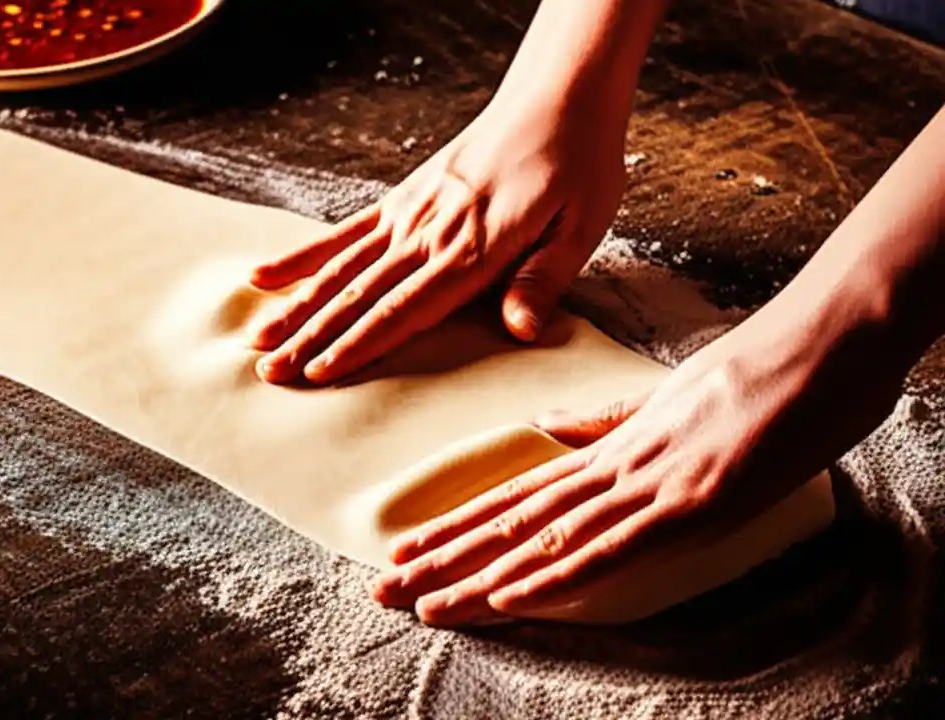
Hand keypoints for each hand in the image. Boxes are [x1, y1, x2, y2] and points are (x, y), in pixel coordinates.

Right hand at [247, 91, 629, 384]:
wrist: (556, 97)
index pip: (404, 309)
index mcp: (474, 249)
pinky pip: (345, 232)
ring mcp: (410, 213)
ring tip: (258, 338)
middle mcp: (431, 233)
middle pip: (360, 295)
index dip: (359, 344)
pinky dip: (303, 256)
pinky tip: (266, 276)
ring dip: (298, 306)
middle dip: (311, 337)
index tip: (319, 373)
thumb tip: (519, 330)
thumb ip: (541, 279)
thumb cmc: (575, 164)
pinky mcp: (403, 198)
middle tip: (269, 372)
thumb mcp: (580, 225)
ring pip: (342, 269)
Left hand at [369, 310, 903, 626]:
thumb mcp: (667, 400)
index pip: (516, 495)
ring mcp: (650, 487)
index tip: (406, 548)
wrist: (823, 342)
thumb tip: (547, 429)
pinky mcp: (689, 503)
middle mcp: (615, 469)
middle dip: (445, 560)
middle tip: (380, 588)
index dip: (457, 526)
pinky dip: (555, 575)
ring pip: (546, 539)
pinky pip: (610, 547)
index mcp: (609, 447)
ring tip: (421, 601)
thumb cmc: (755, 372)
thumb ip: (605, 422)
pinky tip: (507, 594)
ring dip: (480, 577)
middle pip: (512, 522)